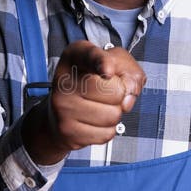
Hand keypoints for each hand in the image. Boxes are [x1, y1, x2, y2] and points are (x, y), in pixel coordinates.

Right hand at [22, 40, 146, 164]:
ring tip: (100, 107)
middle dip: (121, 95)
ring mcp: (63, 107)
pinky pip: (106, 134)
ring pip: (113, 116)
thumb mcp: (114, 64)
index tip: (108, 70)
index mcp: (76, 56)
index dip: (103, 63)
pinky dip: (107, 130)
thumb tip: (127, 99)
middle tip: (107, 93)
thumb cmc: (91, 83)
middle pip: (115, 91)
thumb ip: (130, 72)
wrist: (61, 113)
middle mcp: (65, 80)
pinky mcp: (67, 130)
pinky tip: (94, 121)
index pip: (91, 57)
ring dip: (114, 114)